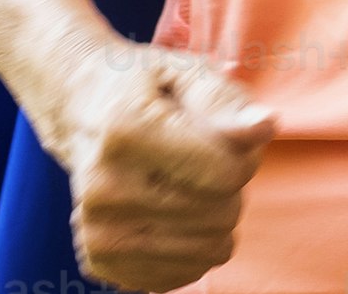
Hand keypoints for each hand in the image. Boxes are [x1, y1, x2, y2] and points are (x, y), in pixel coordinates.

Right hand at [56, 42, 273, 290]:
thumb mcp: (186, 72)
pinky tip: (170, 212)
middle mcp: (103, 187)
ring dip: (214, 217)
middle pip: (220, 215)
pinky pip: (186, 274)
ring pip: (209, 250)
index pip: (225, 174)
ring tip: (185, 183)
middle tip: (199, 158)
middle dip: (228, 187)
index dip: (241, 156)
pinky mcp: (102, 262)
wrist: (84, 114)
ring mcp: (98, 231)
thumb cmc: (147, 90)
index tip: (220, 136)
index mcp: (123, 130)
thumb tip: (264, 128)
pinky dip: (194, 246)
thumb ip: (225, 101)